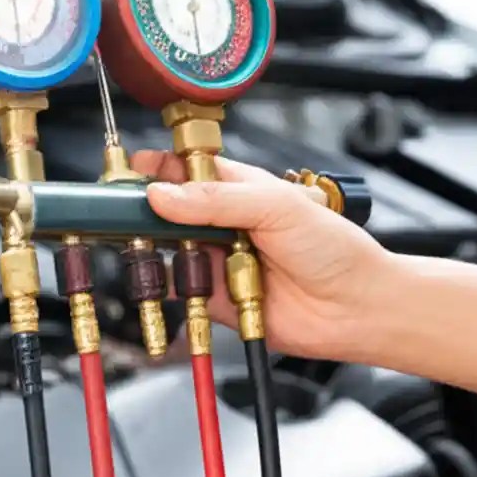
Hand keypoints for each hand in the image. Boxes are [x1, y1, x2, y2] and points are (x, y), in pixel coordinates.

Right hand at [132, 150, 395, 361]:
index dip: (157, 168)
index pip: (187, 170)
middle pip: (170, 211)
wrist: (355, 307)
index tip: (130, 170)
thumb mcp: (276, 207)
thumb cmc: (335, 249)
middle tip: (121, 211)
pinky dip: (168, 288)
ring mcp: (220, 260)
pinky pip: (181, 291)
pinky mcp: (217, 298)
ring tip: (144, 244)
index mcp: (240, 188)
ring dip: (155, 248)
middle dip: (145, 210)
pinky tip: (165, 280)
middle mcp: (226, 223)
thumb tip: (163, 195)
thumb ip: (217, 201)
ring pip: (171, 251)